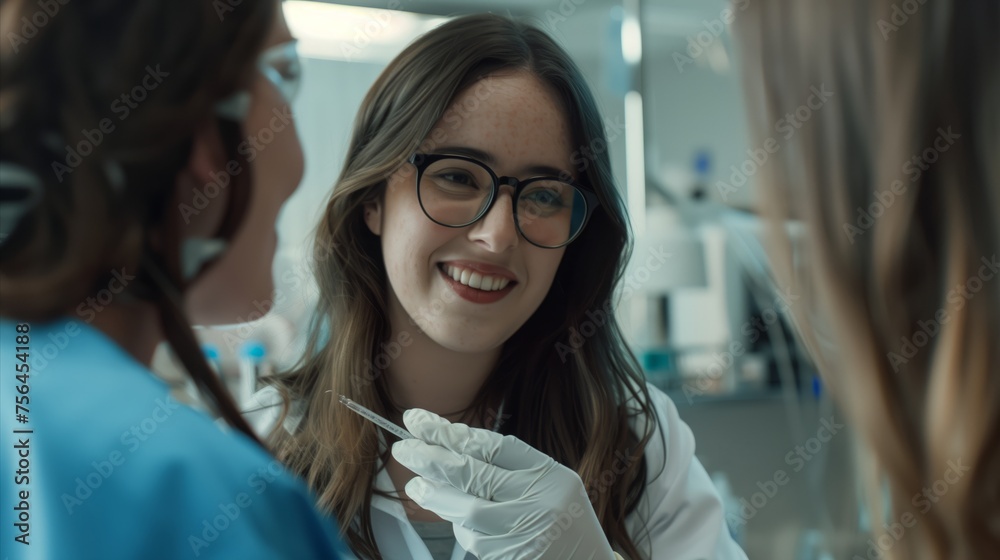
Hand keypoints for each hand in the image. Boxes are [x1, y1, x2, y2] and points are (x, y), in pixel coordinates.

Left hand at [391, 409, 615, 559]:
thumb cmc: (564, 520)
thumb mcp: (549, 484)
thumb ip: (507, 468)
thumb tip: (448, 449)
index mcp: (549, 474)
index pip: (491, 445)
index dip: (450, 432)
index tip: (419, 421)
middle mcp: (540, 501)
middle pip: (473, 474)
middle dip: (431, 458)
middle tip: (403, 447)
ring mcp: (526, 533)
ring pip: (467, 511)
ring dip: (436, 496)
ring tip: (415, 485)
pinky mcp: (513, 558)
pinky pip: (474, 540)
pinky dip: (460, 527)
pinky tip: (455, 518)